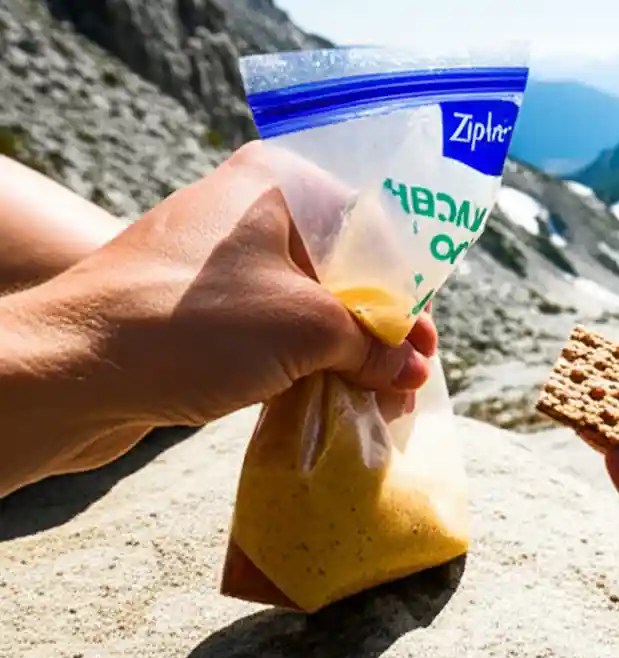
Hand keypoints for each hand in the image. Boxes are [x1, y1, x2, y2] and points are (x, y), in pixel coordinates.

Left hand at [0, 142, 435, 491]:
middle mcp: (248, 213)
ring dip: (348, 351)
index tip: (429, 333)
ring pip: (307, 303)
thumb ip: (371, 344)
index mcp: (276, 182)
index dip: (409, 282)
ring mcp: (220, 264)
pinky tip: (336, 396)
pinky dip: (307, 360)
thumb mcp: (306, 328)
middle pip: (341, 267)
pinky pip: (271, 328)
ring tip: (385, 395)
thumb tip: (413, 370)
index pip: (370, 222)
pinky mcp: (198, 310)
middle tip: (414, 373)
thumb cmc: (194, 325)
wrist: (71, 369)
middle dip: (382, 326)